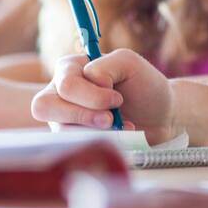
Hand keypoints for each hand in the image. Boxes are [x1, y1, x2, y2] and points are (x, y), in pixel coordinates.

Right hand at [30, 49, 175, 144]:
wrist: (161, 115)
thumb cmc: (144, 85)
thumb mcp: (129, 62)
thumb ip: (105, 66)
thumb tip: (89, 84)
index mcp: (71, 67)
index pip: (66, 84)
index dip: (92, 96)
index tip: (118, 98)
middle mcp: (60, 90)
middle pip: (45, 106)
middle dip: (83, 115)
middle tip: (111, 118)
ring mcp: (63, 116)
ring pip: (58, 128)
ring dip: (92, 130)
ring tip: (117, 126)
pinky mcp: (72, 137)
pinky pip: (71, 144)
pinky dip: (97, 141)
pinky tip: (116, 135)